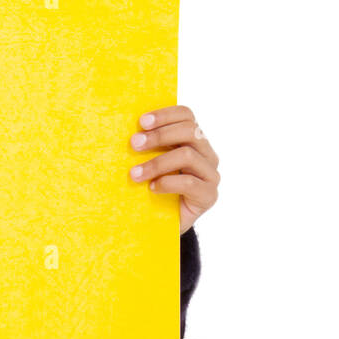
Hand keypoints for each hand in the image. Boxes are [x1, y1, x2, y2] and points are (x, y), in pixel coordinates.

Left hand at [129, 105, 219, 234]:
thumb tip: (127, 129)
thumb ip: (147, 145)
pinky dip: (167, 183)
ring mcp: (210, 174)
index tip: (141, 122)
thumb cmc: (153, 187)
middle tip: (134, 144)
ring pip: (188, 155)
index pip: (186, 115)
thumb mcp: (149, 162)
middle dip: (159, 135)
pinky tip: (152, 188)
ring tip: (135, 174)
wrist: (162, 224)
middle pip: (190, 131)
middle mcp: (206, 154)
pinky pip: (189, 183)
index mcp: (194, 139)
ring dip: (157, 163)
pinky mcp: (209, 195)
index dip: (165, 114)